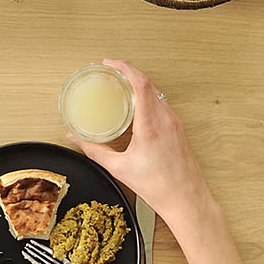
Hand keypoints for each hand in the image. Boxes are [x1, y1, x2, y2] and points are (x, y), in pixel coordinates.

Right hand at [74, 60, 214, 228]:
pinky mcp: (179, 130)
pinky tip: (139, 104)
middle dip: (129, 72)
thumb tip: (76, 140)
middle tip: (111, 70)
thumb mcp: (119, 169)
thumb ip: (95, 151)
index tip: (110, 63)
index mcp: (151, 125)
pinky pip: (163, 104)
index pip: (140, 84)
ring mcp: (175, 123)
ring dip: (140, 84)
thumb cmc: (159, 187)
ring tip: (122, 84)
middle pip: (149, 83)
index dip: (125, 68)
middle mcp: (166, 120)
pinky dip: (148, 97)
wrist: (187, 200)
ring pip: (157, 93)